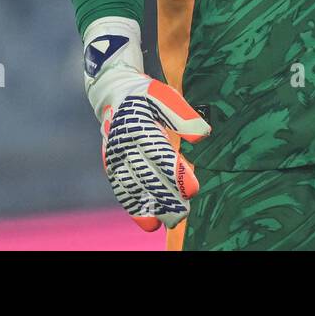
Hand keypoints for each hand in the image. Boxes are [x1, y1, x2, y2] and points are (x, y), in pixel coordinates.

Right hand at [100, 77, 210, 229]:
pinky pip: (122, 189)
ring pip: (134, 187)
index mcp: (138, 124)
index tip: (193, 189)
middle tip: (186, 212)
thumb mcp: (164, 95)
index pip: (159, 154)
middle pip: (147, 176)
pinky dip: (135, 207)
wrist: (112, 92)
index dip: (175, 174)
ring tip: (173, 220)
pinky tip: (150, 223)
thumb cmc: (145, 95)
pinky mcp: (112, 165)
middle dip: (167, 196)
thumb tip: (202, 135)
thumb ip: (183, 115)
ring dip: (152, 206)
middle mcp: (124, 143)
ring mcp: (116, 156)